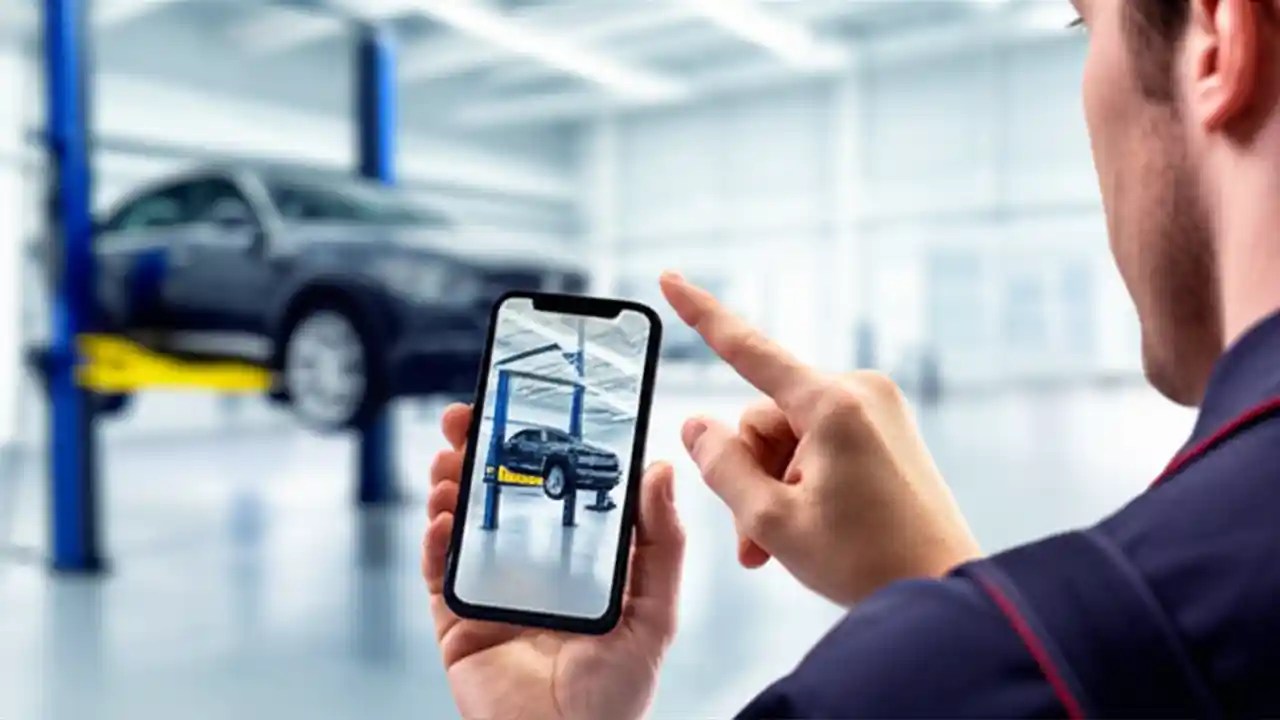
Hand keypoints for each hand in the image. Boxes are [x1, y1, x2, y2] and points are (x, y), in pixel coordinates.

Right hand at [422, 404, 685, 719]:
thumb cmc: (618, 690)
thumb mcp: (655, 610)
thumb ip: (661, 541)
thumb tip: (659, 467)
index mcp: (576, 558)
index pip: (550, 487)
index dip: (532, 446)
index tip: (520, 406)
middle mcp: (531, 568)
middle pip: (496, 497)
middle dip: (475, 454)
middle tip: (462, 419)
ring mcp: (491, 593)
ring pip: (460, 527)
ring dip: (449, 488)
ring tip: (448, 462)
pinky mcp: (458, 623)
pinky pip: (439, 576)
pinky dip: (435, 544)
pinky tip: (442, 519)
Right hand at [660, 273, 979, 605]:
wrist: (943, 590)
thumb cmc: (866, 562)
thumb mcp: (772, 521)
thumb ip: (722, 466)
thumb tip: (696, 426)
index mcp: (833, 405)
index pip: (749, 348)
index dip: (702, 314)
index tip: (670, 278)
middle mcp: (859, 391)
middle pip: (765, 416)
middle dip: (752, 472)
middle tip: (756, 540)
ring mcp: (877, 409)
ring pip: (789, 434)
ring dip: (774, 484)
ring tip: (782, 543)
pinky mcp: (886, 429)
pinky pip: (821, 440)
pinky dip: (803, 479)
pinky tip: (808, 525)